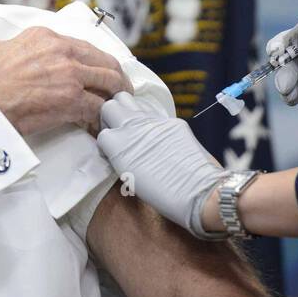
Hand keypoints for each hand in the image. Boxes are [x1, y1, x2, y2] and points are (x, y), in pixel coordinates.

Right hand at [0, 26, 131, 136]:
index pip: (83, 47)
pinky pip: (100, 109)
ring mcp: (69, 74)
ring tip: (117, 111)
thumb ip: (3, 48)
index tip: (98, 75)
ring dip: (117, 98)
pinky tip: (101, 128)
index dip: (95, 63)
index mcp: (43, 36)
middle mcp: (61, 50)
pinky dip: (104, 120)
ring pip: (110, 82)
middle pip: (104, 62)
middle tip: (120, 93)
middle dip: (116, 79)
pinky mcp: (71, 100)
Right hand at [97, 92, 227, 238]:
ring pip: (133, 102)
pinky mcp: (172, 121)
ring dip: (130, 112)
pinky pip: (155, 115)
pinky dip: (152, 123)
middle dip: (112, 115)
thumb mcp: (128, 176)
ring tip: (137, 130)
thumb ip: (120, 155)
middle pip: (111, 104)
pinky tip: (160, 138)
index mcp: (116, 142)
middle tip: (119, 130)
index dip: (105, 142)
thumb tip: (119, 149)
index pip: (101, 132)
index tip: (112, 151)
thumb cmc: (159, 194)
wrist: (196, 190)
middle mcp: (132, 125)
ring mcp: (153, 120)